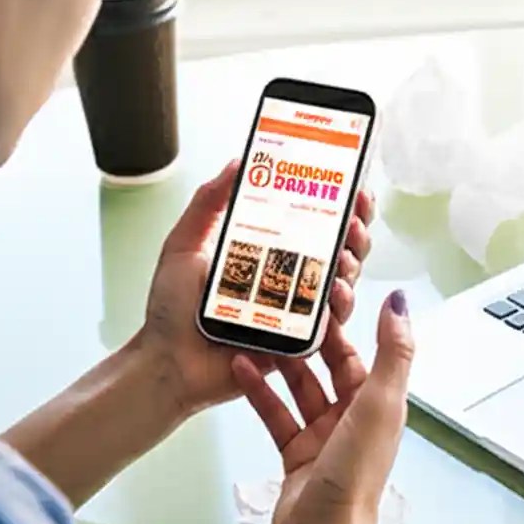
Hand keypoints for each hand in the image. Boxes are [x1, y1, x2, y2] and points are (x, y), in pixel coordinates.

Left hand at [137, 160, 376, 414]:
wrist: (167, 360)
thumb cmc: (171, 309)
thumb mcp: (184, 244)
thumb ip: (208, 202)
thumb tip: (237, 162)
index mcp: (266, 251)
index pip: (311, 221)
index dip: (337, 202)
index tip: (351, 183)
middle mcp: (288, 277)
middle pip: (339, 247)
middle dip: (355, 227)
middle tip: (355, 214)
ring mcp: (295, 309)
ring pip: (343, 281)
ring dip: (353, 261)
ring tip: (345, 251)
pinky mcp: (299, 340)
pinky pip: (331, 321)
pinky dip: (340, 303)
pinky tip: (335, 289)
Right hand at [232, 291, 414, 523]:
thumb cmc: (355, 477)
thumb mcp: (380, 403)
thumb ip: (392, 351)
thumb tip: (399, 304)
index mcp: (379, 404)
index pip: (360, 352)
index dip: (343, 322)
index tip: (324, 292)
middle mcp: (353, 419)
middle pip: (328, 367)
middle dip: (307, 339)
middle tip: (284, 310)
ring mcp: (323, 437)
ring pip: (299, 388)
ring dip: (279, 363)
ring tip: (258, 334)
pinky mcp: (295, 454)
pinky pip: (275, 414)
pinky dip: (259, 391)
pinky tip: (243, 369)